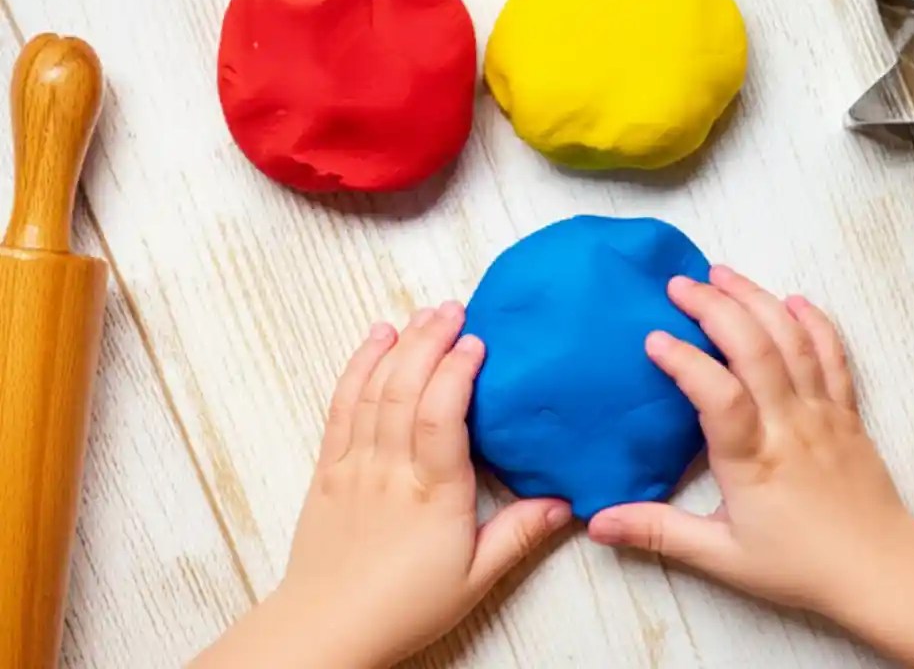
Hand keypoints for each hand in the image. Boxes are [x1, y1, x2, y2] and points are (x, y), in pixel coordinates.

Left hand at [193, 303, 571, 668]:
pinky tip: (374, 341)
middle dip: (430, 339)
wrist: (327, 628)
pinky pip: (342, 405)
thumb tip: (562, 502)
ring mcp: (354, 464)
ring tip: (422, 314)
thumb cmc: (403, 607)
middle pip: (405, 386)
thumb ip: (518, 535)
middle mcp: (390, 469)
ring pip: (373, 388)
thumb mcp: (475, 579)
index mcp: (432, 493)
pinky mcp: (329, 468)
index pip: (441, 414)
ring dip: (398, 344)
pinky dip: (357, 366)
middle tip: (454, 308)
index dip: (457, 370)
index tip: (478, 342)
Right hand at [587, 265, 907, 616]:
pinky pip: (833, 354)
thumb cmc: (802, 566)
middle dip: (716, 306)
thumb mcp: (722, 557)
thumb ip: (659, 532)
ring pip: (793, 339)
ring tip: (723, 274)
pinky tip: (794, 300)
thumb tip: (597, 523)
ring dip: (757, 299)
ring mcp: (823, 412)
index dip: (685, 361)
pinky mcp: (846, 412)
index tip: (654, 339)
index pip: (717, 394)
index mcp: (754, 459)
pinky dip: (814, 321)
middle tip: (680, 284)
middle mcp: (790, 424)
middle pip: (755, 347)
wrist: (881, 571)